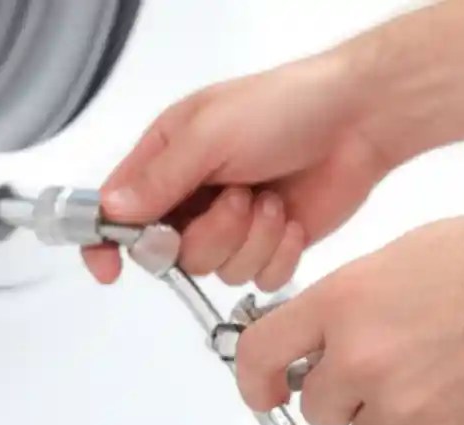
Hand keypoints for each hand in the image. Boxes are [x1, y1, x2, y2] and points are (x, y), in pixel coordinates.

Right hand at [83, 52, 392, 290]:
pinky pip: (257, 279)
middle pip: (170, 253)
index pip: (115, 209)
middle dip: (210, 234)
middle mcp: (194, 195)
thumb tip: (114, 210)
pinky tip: (290, 218)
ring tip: (271, 200)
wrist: (359, 120)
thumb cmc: (288, 107)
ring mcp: (231, 224)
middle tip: (238, 198)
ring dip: (250, 239)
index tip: (109, 267)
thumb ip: (160, 178)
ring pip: (216, 269)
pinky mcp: (268, 246)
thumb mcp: (211, 133)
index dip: (105, 241)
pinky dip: (277, 253)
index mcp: (167, 158)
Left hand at [235, 201, 463, 424]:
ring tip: (452, 370)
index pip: (260, 353)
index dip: (257, 380)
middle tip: (397, 366)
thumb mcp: (411, 253)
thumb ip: (356, 300)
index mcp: (347, 299)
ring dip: (399, 415)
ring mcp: (405, 404)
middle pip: (319, 407)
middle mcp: (365, 355)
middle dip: (348, 394)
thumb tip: (330, 334)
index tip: (264, 392)